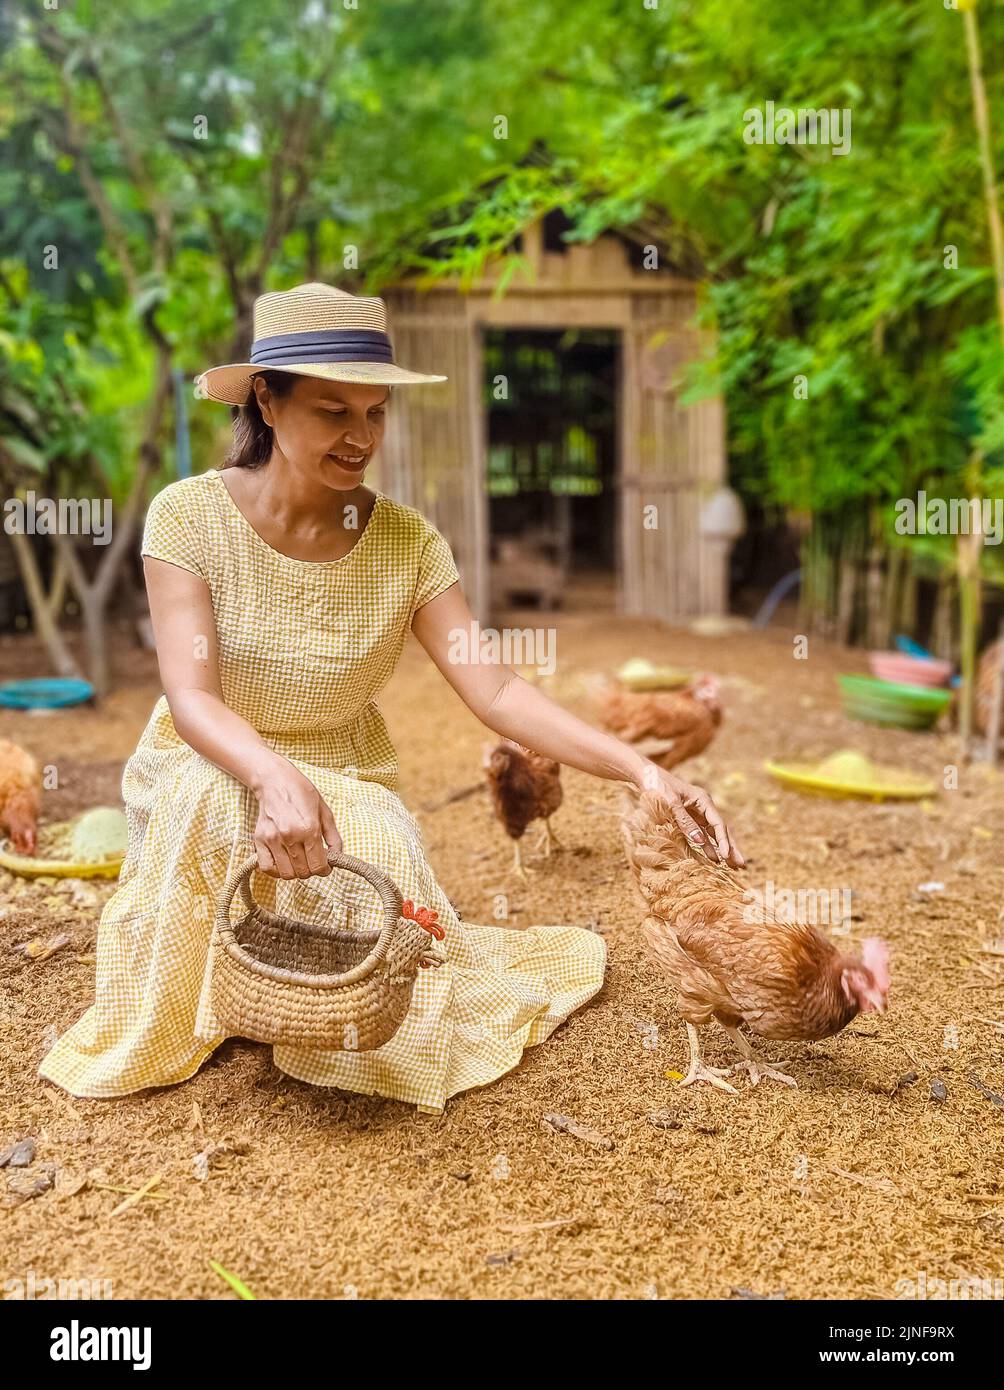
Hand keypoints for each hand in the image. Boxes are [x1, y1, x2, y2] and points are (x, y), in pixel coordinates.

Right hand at [251, 755, 342, 878]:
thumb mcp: (325, 811)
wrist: (275, 780)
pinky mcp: (259, 840)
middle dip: (311, 870)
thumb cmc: (302, 793)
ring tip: (299, 860)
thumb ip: (333, 837)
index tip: (325, 866)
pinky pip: (267, 868)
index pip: (318, 866)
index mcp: (309, 829)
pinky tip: (284, 862)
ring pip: (286, 874)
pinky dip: (276, 871)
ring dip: (295, 871)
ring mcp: (272, 839)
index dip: (325, 870)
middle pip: (303, 872)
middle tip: (312, 859)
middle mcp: (290, 836)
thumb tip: (336, 857)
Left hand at [634, 762, 744, 867]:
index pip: (718, 824)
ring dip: (723, 850)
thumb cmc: (657, 786)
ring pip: (714, 835)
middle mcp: (704, 807)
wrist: (646, 776)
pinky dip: (709, 847)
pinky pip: (702, 835)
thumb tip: (700, 841)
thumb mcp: (670, 803)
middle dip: (732, 848)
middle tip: (742, 865)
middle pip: (721, 830)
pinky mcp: (689, 819)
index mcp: (704, 800)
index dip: (724, 841)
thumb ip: (685, 821)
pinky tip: (716, 860)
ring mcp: (698, 814)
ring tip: (734, 867)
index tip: (727, 856)